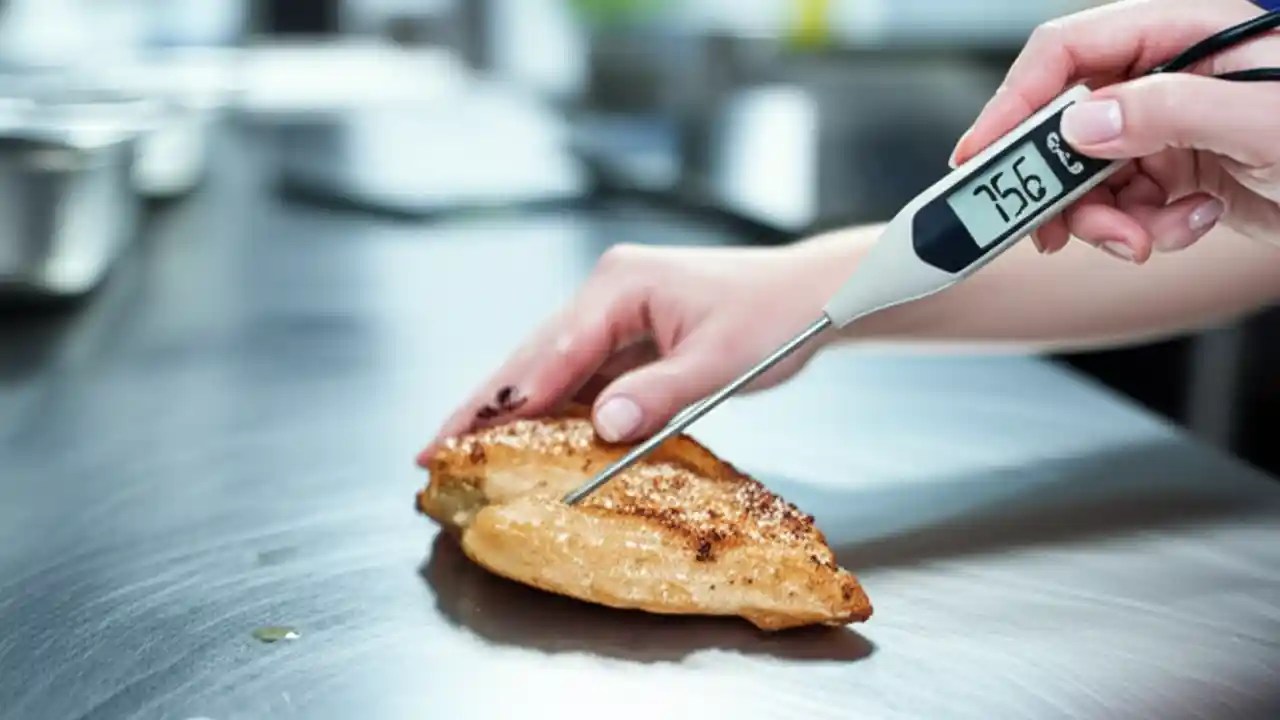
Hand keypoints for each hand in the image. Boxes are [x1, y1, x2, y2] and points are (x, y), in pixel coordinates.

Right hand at [417, 242, 846, 460]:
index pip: (547, 353)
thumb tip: (602, 428)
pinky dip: (554, 408)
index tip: (457, 439)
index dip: (499, 403)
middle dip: (482, 406)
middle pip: (531, 357)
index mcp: (619, 285)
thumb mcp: (718, 362)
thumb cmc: (776, 316)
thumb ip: (657, 396)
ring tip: (463, 451)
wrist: (812, 295)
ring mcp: (616, 312)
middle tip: (432, 450)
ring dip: (511, 410)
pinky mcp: (629, 333)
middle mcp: (607, 292)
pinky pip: (581, 375)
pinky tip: (528, 438)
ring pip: (550, 367)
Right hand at [951, 0, 1279, 262]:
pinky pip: (1129, 204)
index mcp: (1186, 33)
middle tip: (1052, 229)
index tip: (982, 153)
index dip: (1017, 99)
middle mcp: (1172, 76)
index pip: (1072, 51)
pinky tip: (1186, 227)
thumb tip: (1080, 123)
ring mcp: (1175, 126)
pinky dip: (1145, 228)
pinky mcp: (1182, 172)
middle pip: (1070, 120)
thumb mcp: (1262, 121)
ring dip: (1107, 218)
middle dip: (1062, 183)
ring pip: (1093, 173)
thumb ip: (1166, 112)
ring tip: (1143, 237)